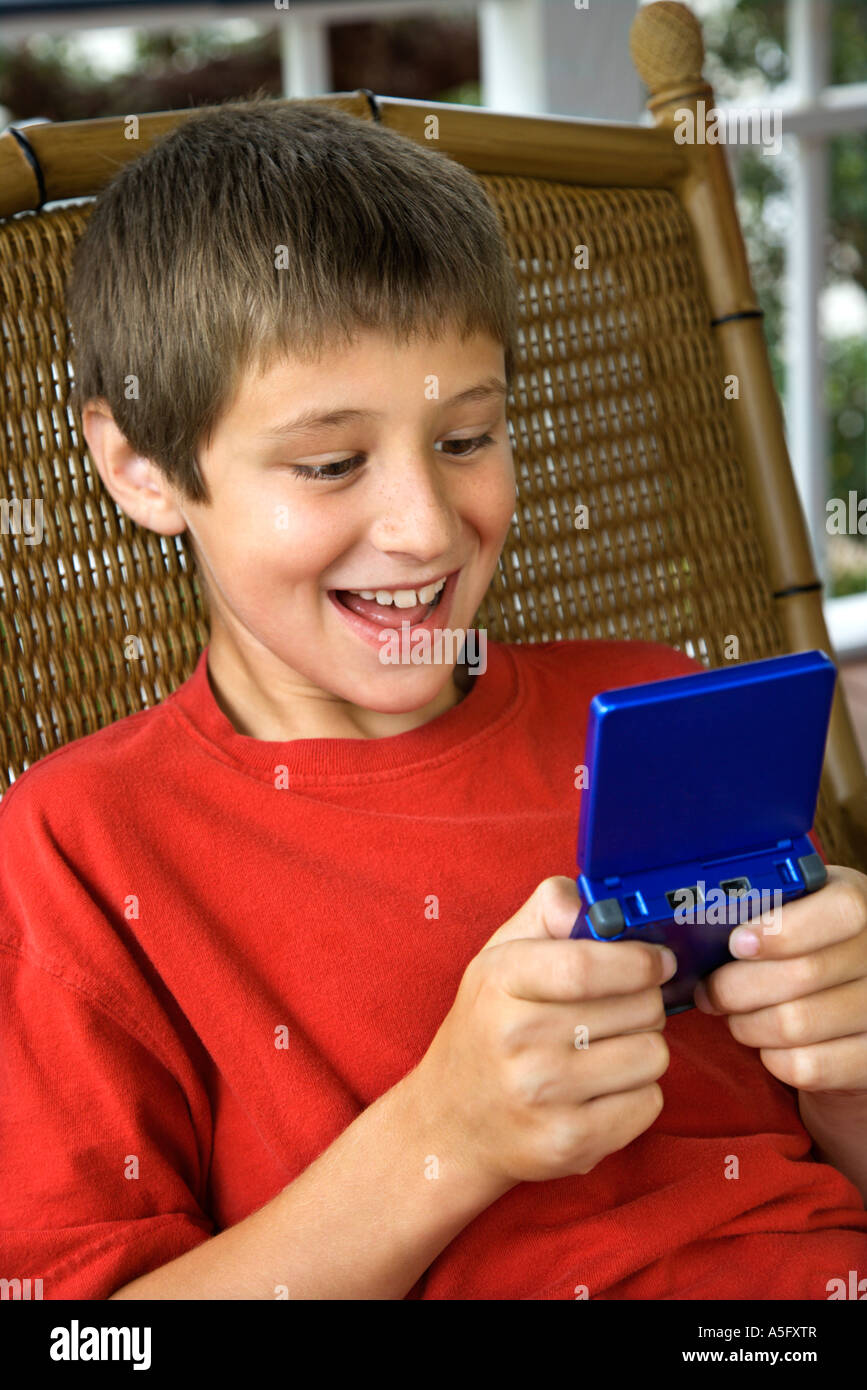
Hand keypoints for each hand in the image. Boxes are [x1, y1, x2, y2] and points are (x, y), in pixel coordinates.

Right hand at [410, 876, 677, 1190]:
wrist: (451, 1123)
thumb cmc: (488, 1026)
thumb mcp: (500, 954)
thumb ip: (549, 910)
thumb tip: (593, 904)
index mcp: (501, 981)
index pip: (586, 966)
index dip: (638, 960)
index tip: (659, 961)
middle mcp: (517, 1040)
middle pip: (637, 1008)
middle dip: (644, 1002)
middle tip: (619, 1009)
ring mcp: (543, 1096)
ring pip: (652, 1055)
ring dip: (643, 1048)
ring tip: (607, 1050)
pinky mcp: (569, 1143)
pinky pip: (649, 1104)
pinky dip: (638, 1094)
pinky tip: (603, 1089)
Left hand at [694, 864, 866, 1096]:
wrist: (849, 1013)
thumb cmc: (806, 952)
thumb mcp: (796, 915)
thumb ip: (764, 910)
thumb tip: (701, 923)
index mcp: (861, 905)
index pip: (841, 909)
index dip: (783, 928)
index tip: (736, 943)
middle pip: (802, 973)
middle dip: (736, 985)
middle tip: (709, 990)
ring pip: (795, 1023)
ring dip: (747, 1023)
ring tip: (735, 1016)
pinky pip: (806, 1065)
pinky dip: (771, 1057)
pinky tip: (767, 1044)